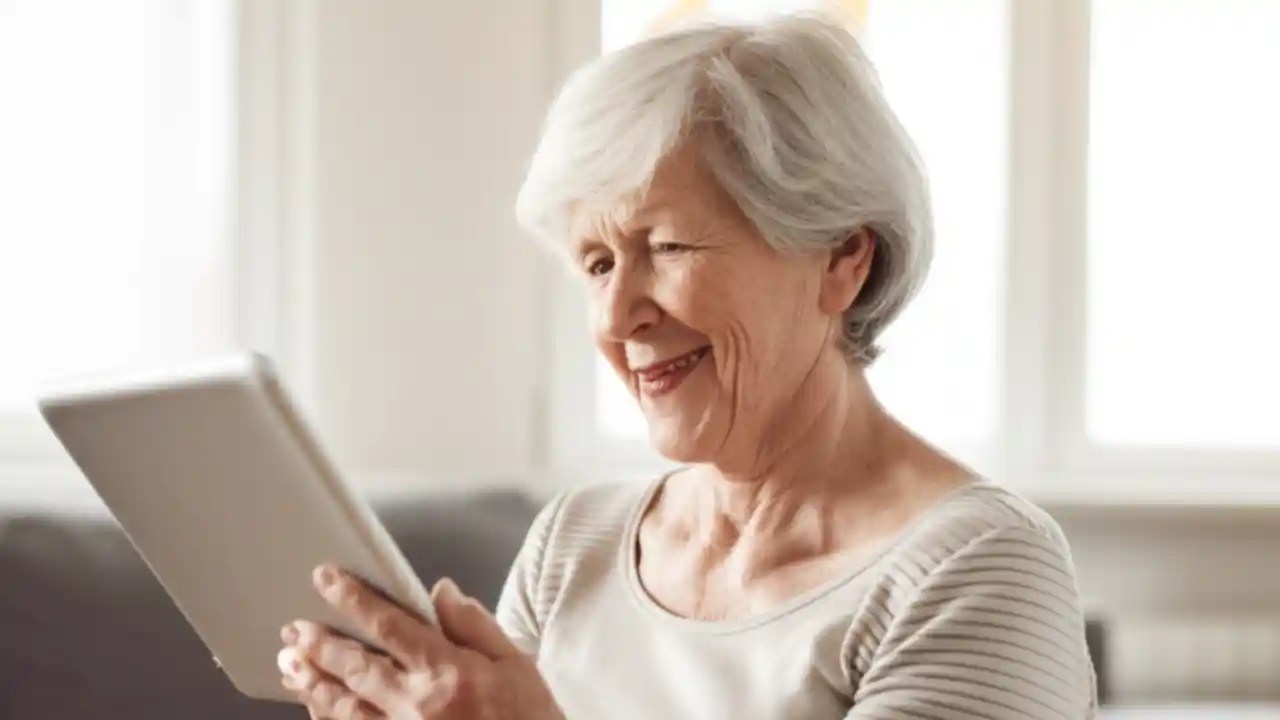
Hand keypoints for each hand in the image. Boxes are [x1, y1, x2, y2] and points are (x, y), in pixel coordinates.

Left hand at [278, 564, 561, 719]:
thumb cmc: (529, 719)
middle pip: (357, 667)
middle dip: (320, 644)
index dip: (354, 599)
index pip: (390, 625)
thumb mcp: (516, 663)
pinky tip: (315, 706)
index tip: (326, 579)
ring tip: (291, 663)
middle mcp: (419, 704)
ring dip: (315, 683)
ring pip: (346, 707)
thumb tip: (440, 591)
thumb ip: (475, 624)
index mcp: (450, 672)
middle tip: (293, 628)